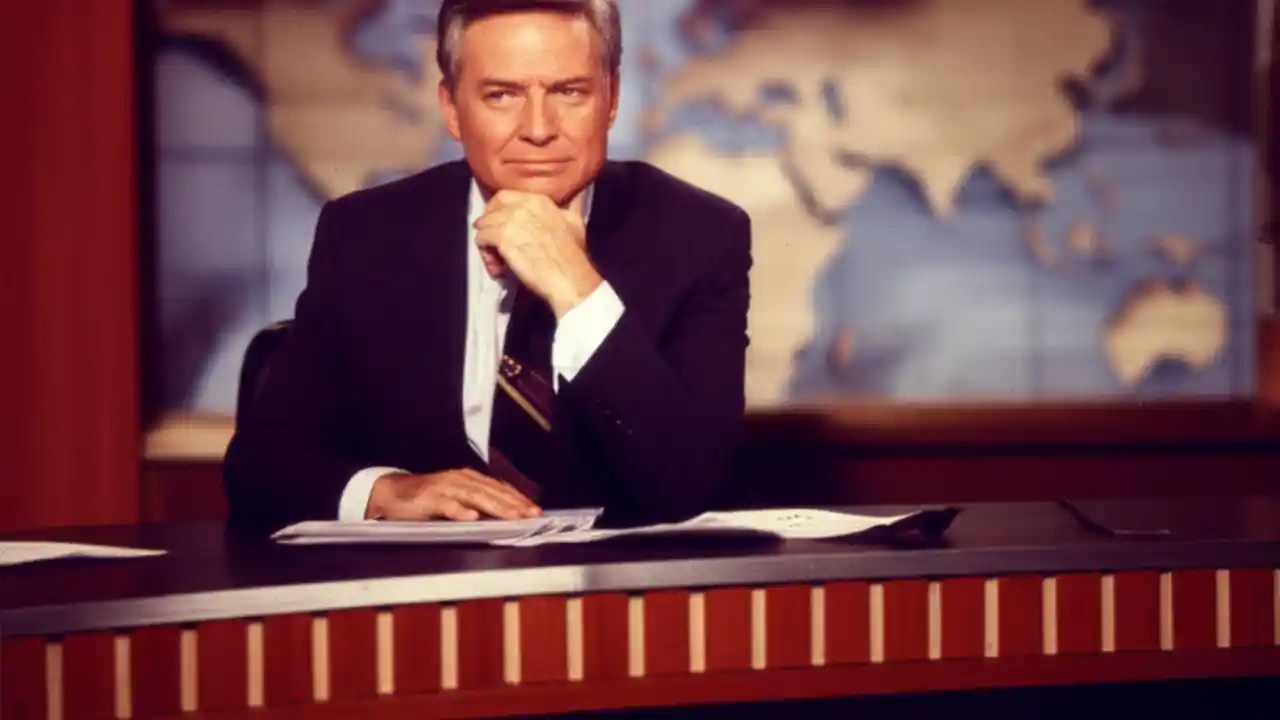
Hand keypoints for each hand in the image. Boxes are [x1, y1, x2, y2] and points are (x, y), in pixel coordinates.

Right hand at [365, 469, 541, 520]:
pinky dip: (460, 511)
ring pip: (475, 497)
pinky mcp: (429, 499)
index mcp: (469, 479)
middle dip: (514, 504)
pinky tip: (473, 518)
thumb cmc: (427, 498)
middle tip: (532, 515)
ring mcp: (445, 488)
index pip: (499, 488)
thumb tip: (504, 517)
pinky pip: (447, 505)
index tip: (536, 510)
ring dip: (496, 507)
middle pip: (492, 492)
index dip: (518, 499)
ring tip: (513, 517)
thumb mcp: (456, 499)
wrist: (392, 493)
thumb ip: (477, 505)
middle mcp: (460, 480)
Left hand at [473, 190, 602, 317]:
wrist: (569, 277)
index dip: (498, 211)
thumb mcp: (576, 223)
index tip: (500, 224)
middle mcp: (523, 205)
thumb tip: (581, 191)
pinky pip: (481, 239)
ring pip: (484, 224)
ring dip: (487, 243)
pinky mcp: (501, 237)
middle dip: (488, 223)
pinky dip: (485, 253)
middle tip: (492, 240)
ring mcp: (510, 220)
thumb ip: (573, 206)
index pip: (505, 196)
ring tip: (497, 259)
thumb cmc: (573, 255)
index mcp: (539, 199)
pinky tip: (497, 266)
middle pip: (492, 209)